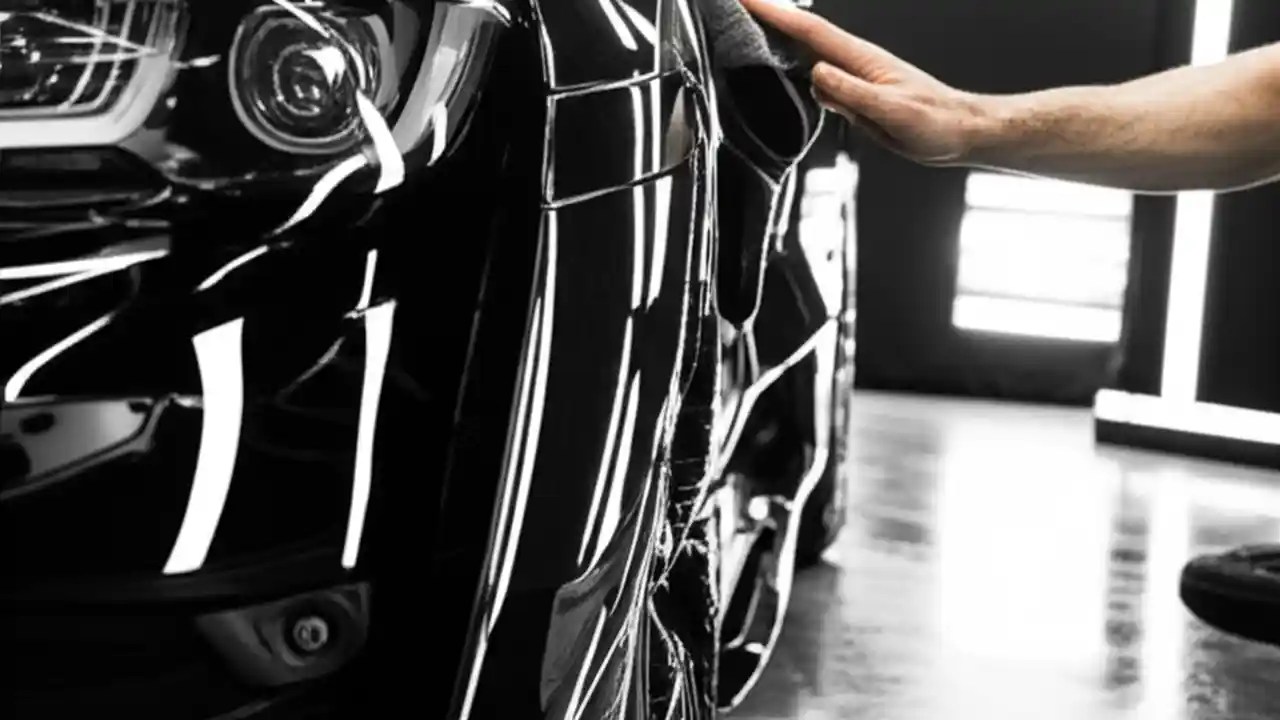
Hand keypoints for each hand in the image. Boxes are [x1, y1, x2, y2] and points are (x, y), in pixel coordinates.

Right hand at [740, 0, 988, 164]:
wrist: (956, 133)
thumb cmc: (933, 122)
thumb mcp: (892, 110)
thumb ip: (852, 93)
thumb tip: (816, 73)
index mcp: (860, 60)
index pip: (809, 31)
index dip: (775, 13)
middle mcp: (852, 64)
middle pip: (801, 34)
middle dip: (768, 16)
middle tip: (736, 4)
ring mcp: (850, 79)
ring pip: (805, 54)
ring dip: (776, 38)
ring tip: (745, 28)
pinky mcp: (851, 95)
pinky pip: (814, 79)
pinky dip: (792, 67)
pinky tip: (779, 68)